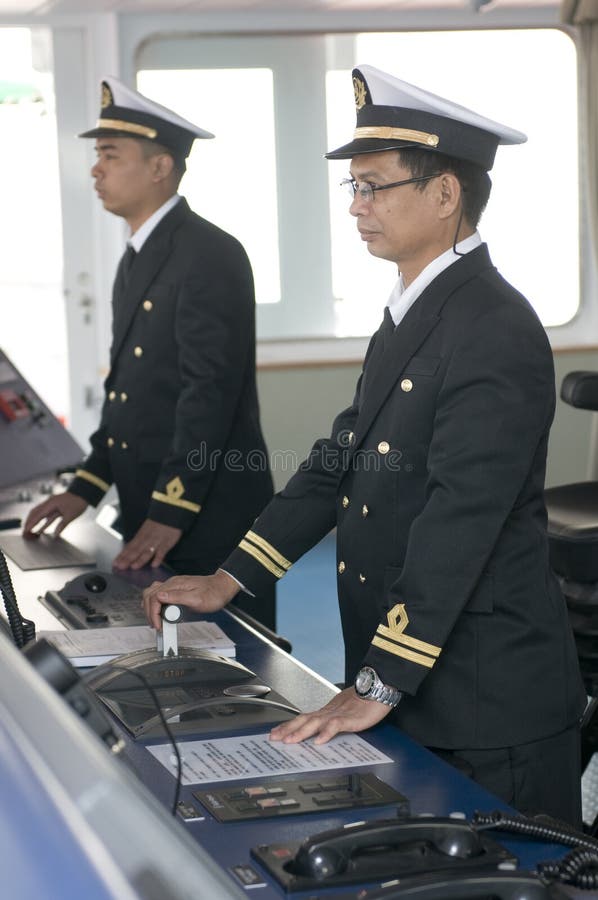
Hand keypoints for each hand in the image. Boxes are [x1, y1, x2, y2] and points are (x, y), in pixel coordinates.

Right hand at [23, 491, 87, 537]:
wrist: (84, 493)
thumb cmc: (78, 502)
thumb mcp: (71, 516)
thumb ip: (62, 526)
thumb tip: (55, 534)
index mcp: (51, 504)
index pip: (38, 515)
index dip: (31, 523)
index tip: (26, 530)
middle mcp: (49, 503)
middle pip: (35, 513)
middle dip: (29, 522)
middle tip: (25, 531)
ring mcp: (52, 504)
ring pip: (40, 513)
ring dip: (35, 522)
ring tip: (30, 530)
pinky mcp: (55, 506)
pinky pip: (46, 514)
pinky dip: (43, 521)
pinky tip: (41, 528)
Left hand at [113, 519, 181, 570]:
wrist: (169, 513)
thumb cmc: (156, 523)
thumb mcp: (144, 530)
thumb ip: (137, 541)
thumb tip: (128, 552)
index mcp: (140, 536)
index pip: (129, 547)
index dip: (122, 555)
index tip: (115, 563)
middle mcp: (147, 539)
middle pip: (136, 550)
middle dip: (128, 559)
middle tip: (121, 567)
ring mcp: (157, 542)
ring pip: (147, 551)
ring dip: (141, 560)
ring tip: (134, 567)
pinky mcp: (167, 543)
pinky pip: (162, 551)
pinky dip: (158, 558)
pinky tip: (154, 564)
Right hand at [142, 569, 239, 629]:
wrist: (222, 587)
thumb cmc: (213, 594)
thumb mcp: (197, 599)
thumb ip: (178, 597)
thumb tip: (159, 596)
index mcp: (175, 584)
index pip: (154, 597)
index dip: (153, 613)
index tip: (158, 625)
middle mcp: (172, 583)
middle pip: (149, 595)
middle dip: (149, 612)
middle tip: (156, 626)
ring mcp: (173, 585)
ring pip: (151, 593)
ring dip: (150, 608)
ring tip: (156, 621)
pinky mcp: (175, 589)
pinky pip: (158, 594)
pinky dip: (154, 604)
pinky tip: (159, 613)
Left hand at [269, 686, 391, 744]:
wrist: (378, 686)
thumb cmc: (365, 699)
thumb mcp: (345, 711)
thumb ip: (334, 720)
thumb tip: (324, 730)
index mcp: (327, 711)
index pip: (304, 718)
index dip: (289, 725)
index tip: (276, 731)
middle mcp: (329, 712)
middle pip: (304, 719)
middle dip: (287, 729)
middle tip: (274, 737)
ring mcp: (338, 714)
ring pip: (315, 722)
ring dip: (301, 732)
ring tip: (290, 740)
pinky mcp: (349, 718)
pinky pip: (335, 726)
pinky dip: (326, 733)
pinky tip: (319, 741)